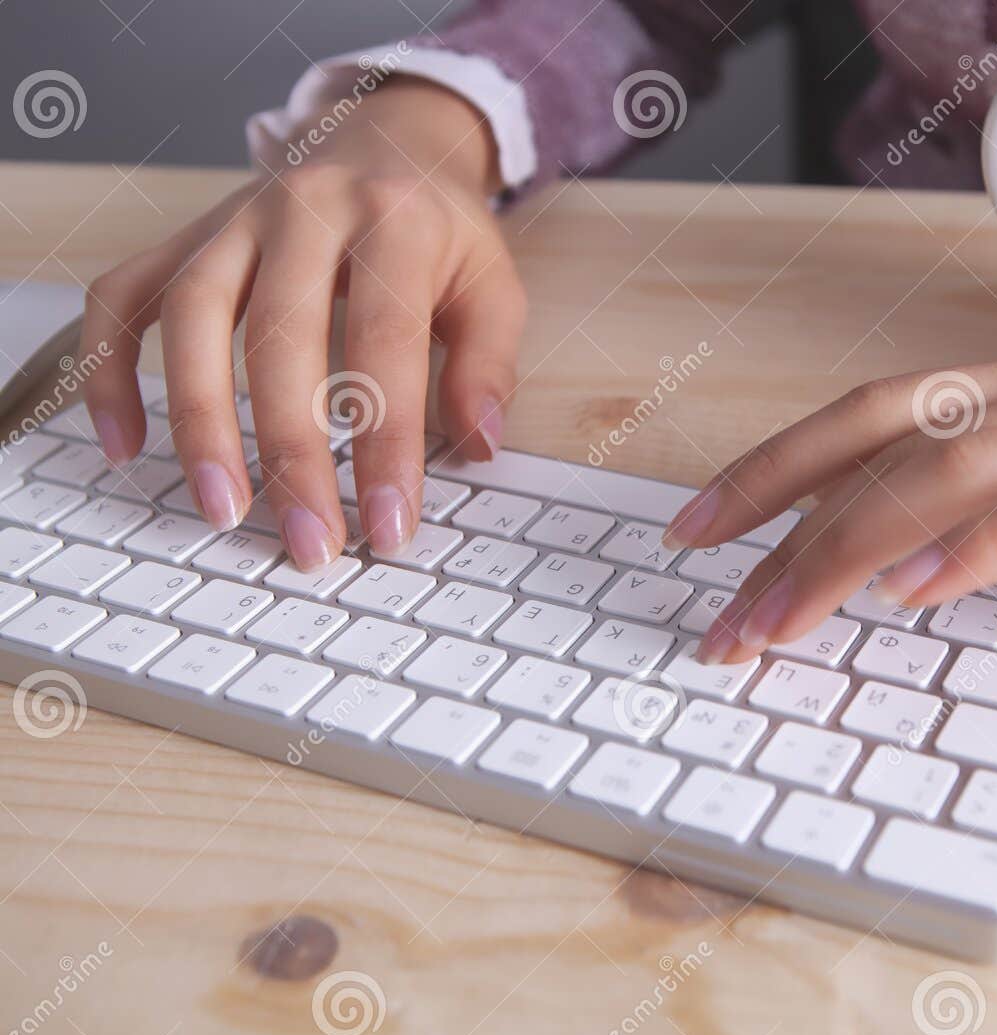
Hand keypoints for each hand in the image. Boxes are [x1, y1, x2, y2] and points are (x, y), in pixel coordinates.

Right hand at [77, 78, 524, 567]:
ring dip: (199, 420)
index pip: (386, 344)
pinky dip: (109, 367)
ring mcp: (233, 219)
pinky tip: (123, 442)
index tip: (388, 524)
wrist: (392, 140)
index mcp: (394, 221)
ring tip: (220, 507)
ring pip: (191, 316)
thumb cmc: (441, 230)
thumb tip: (479, 445)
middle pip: (280, 336)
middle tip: (307, 539)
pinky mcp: (185, 235)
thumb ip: (488, 364)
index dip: (385, 443)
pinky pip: (122, 295)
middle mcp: (304, 209)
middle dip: (291, 451)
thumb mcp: (493, 283)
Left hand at [667, 340, 996, 664]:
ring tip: (779, 621)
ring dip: (849, 550)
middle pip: (889, 439)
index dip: (777, 465)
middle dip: (783, 522)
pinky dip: (982, 544)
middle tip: (716, 607)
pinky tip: (917, 589)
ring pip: (954, 470)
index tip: (700, 527)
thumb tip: (918, 565)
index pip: (879, 413)